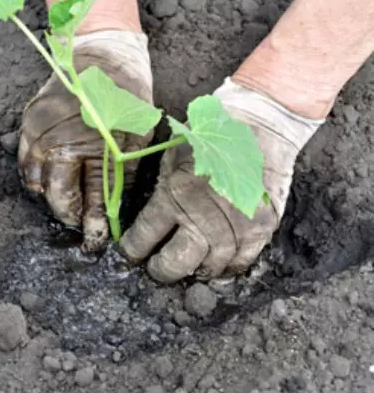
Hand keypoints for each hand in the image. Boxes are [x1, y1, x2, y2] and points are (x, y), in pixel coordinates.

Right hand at [18, 30, 153, 251]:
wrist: (102, 53)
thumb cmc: (126, 94)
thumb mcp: (135, 135)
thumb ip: (122, 173)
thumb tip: (112, 207)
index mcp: (89, 147)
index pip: (89, 199)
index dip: (92, 225)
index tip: (96, 241)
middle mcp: (58, 143)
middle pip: (57, 196)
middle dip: (69, 216)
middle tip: (80, 225)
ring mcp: (39, 133)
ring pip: (36, 183)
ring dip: (51, 197)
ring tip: (67, 202)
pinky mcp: (28, 123)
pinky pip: (23, 162)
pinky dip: (35, 176)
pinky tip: (48, 180)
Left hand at [120, 78, 323, 282]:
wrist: (262, 121)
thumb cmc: (211, 132)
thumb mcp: (173, 153)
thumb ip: (163, 186)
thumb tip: (149, 218)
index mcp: (175, 193)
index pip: (145, 235)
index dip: (133, 250)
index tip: (131, 254)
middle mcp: (204, 213)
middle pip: (177, 262)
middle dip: (162, 270)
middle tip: (158, 269)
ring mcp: (236, 223)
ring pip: (210, 267)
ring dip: (195, 271)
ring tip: (189, 268)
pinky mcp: (262, 226)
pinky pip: (242, 262)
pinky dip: (228, 268)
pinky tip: (218, 264)